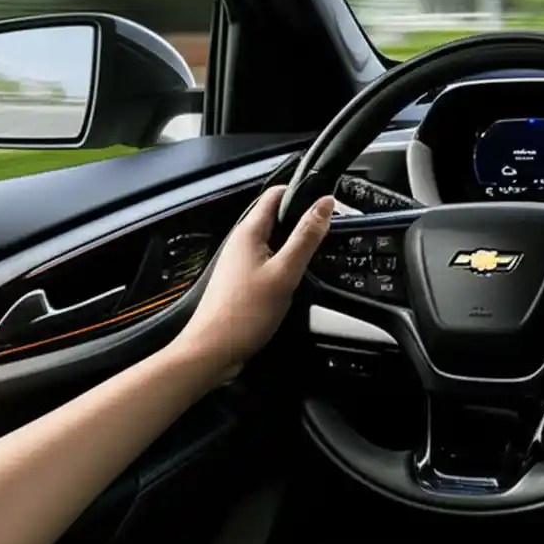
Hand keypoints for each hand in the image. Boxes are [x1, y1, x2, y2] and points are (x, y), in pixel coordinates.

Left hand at [169, 185, 334, 374]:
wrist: (213, 351)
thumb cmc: (245, 313)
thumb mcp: (285, 272)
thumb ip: (306, 237)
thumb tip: (325, 204)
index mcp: (249, 232)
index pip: (276, 194)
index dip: (302, 192)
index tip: (328, 201)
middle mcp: (242, 242)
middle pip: (277, 217)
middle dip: (303, 219)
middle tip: (330, 230)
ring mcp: (241, 262)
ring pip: (275, 240)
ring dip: (296, 243)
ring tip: (320, 253)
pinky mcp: (243, 281)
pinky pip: (270, 260)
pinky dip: (287, 262)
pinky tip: (300, 276)